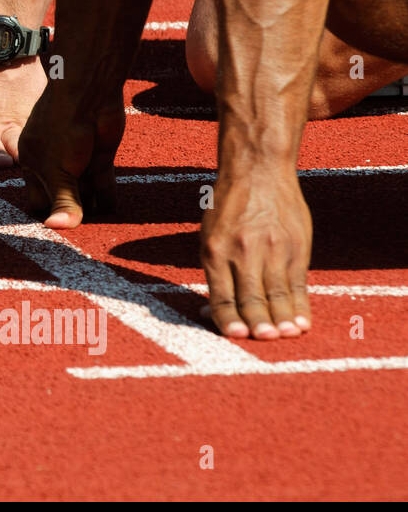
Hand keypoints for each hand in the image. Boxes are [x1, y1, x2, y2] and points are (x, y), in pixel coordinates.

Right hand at [18, 82, 124, 227]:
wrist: (90, 92)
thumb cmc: (61, 126)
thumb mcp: (59, 170)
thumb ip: (63, 200)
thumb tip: (58, 228)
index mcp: (33, 163)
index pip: (38, 199)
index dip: (47, 214)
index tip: (58, 233)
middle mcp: (53, 163)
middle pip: (62, 198)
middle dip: (70, 213)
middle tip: (81, 235)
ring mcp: (78, 160)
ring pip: (84, 192)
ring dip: (90, 208)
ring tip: (98, 229)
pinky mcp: (100, 156)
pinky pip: (102, 183)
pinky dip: (106, 197)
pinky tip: (111, 212)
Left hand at [200, 168, 312, 339]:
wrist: (258, 171)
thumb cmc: (227, 208)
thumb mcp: (209, 236)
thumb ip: (214, 273)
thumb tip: (210, 312)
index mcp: (215, 251)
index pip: (222, 294)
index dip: (229, 318)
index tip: (237, 336)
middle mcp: (243, 252)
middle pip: (251, 296)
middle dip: (258, 322)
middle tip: (263, 339)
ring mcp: (273, 250)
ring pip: (277, 292)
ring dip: (282, 318)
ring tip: (285, 336)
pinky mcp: (296, 247)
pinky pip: (298, 283)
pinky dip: (300, 305)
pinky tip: (302, 322)